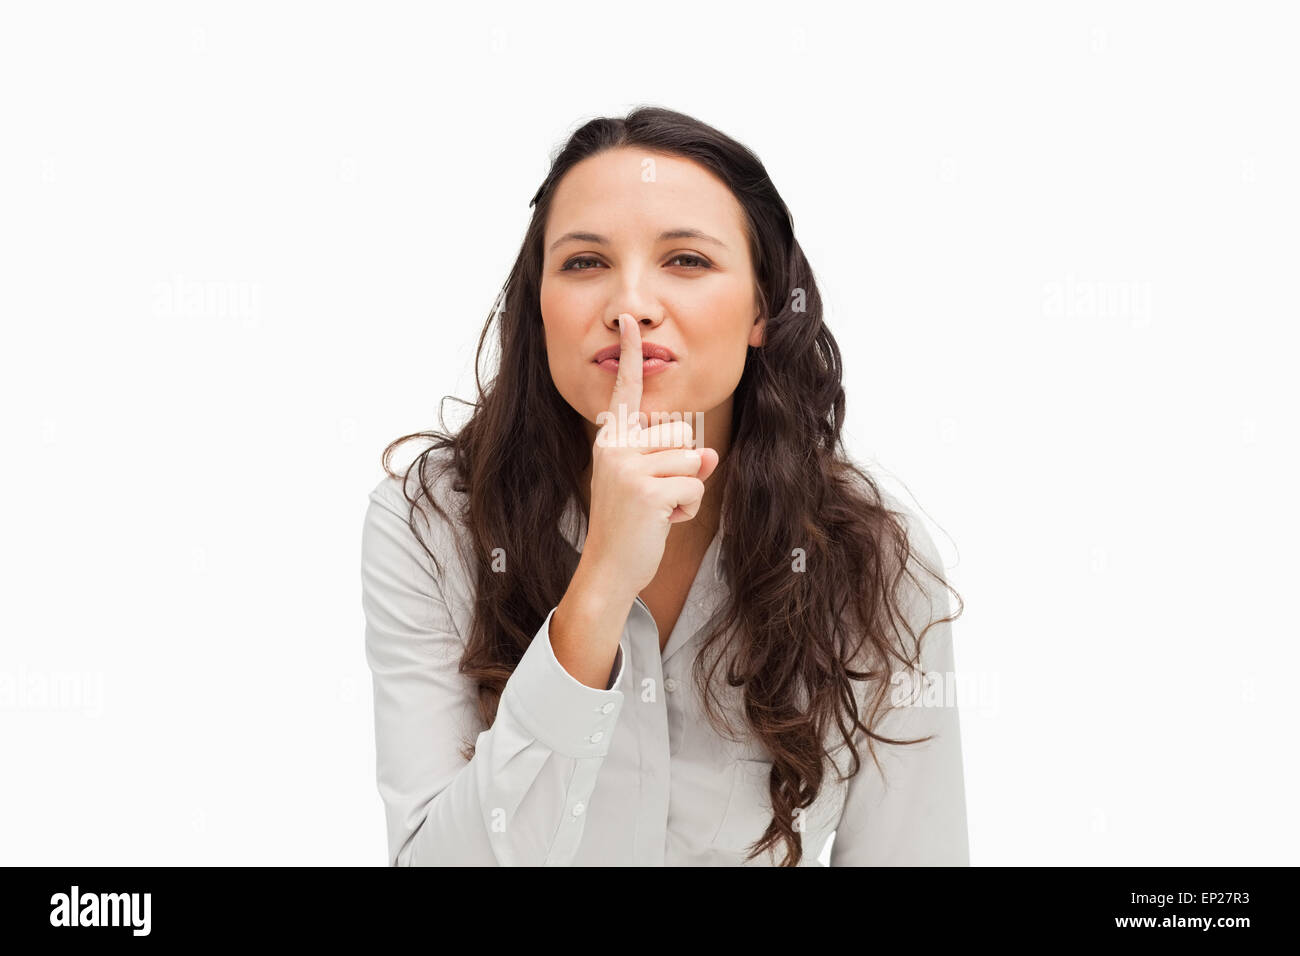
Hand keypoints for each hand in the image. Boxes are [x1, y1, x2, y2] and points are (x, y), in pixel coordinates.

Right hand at [579, 312, 719, 600]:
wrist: (608, 568)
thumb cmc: (631, 526)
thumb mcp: (654, 486)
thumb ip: (679, 462)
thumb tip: (709, 454)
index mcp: (612, 440)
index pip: (626, 392)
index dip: (629, 355)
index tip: (629, 322)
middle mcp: (615, 447)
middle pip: (681, 433)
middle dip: (682, 467)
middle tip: (655, 497)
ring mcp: (628, 467)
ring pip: (692, 458)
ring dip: (687, 489)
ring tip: (659, 509)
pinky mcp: (646, 489)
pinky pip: (693, 484)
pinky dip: (688, 506)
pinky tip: (663, 520)